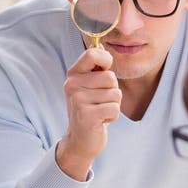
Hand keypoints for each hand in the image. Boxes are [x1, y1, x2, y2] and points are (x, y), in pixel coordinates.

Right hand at [57, 47, 122, 179]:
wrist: (80, 140)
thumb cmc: (89, 109)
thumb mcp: (88, 86)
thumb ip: (95, 68)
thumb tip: (103, 48)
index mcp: (73, 74)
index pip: (92, 54)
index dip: (106, 60)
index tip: (104, 70)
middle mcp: (72, 85)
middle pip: (110, 77)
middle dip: (112, 91)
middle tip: (99, 102)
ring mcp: (78, 101)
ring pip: (115, 94)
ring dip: (113, 105)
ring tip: (100, 111)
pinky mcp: (87, 116)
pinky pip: (115, 108)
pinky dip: (113, 116)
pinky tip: (101, 120)